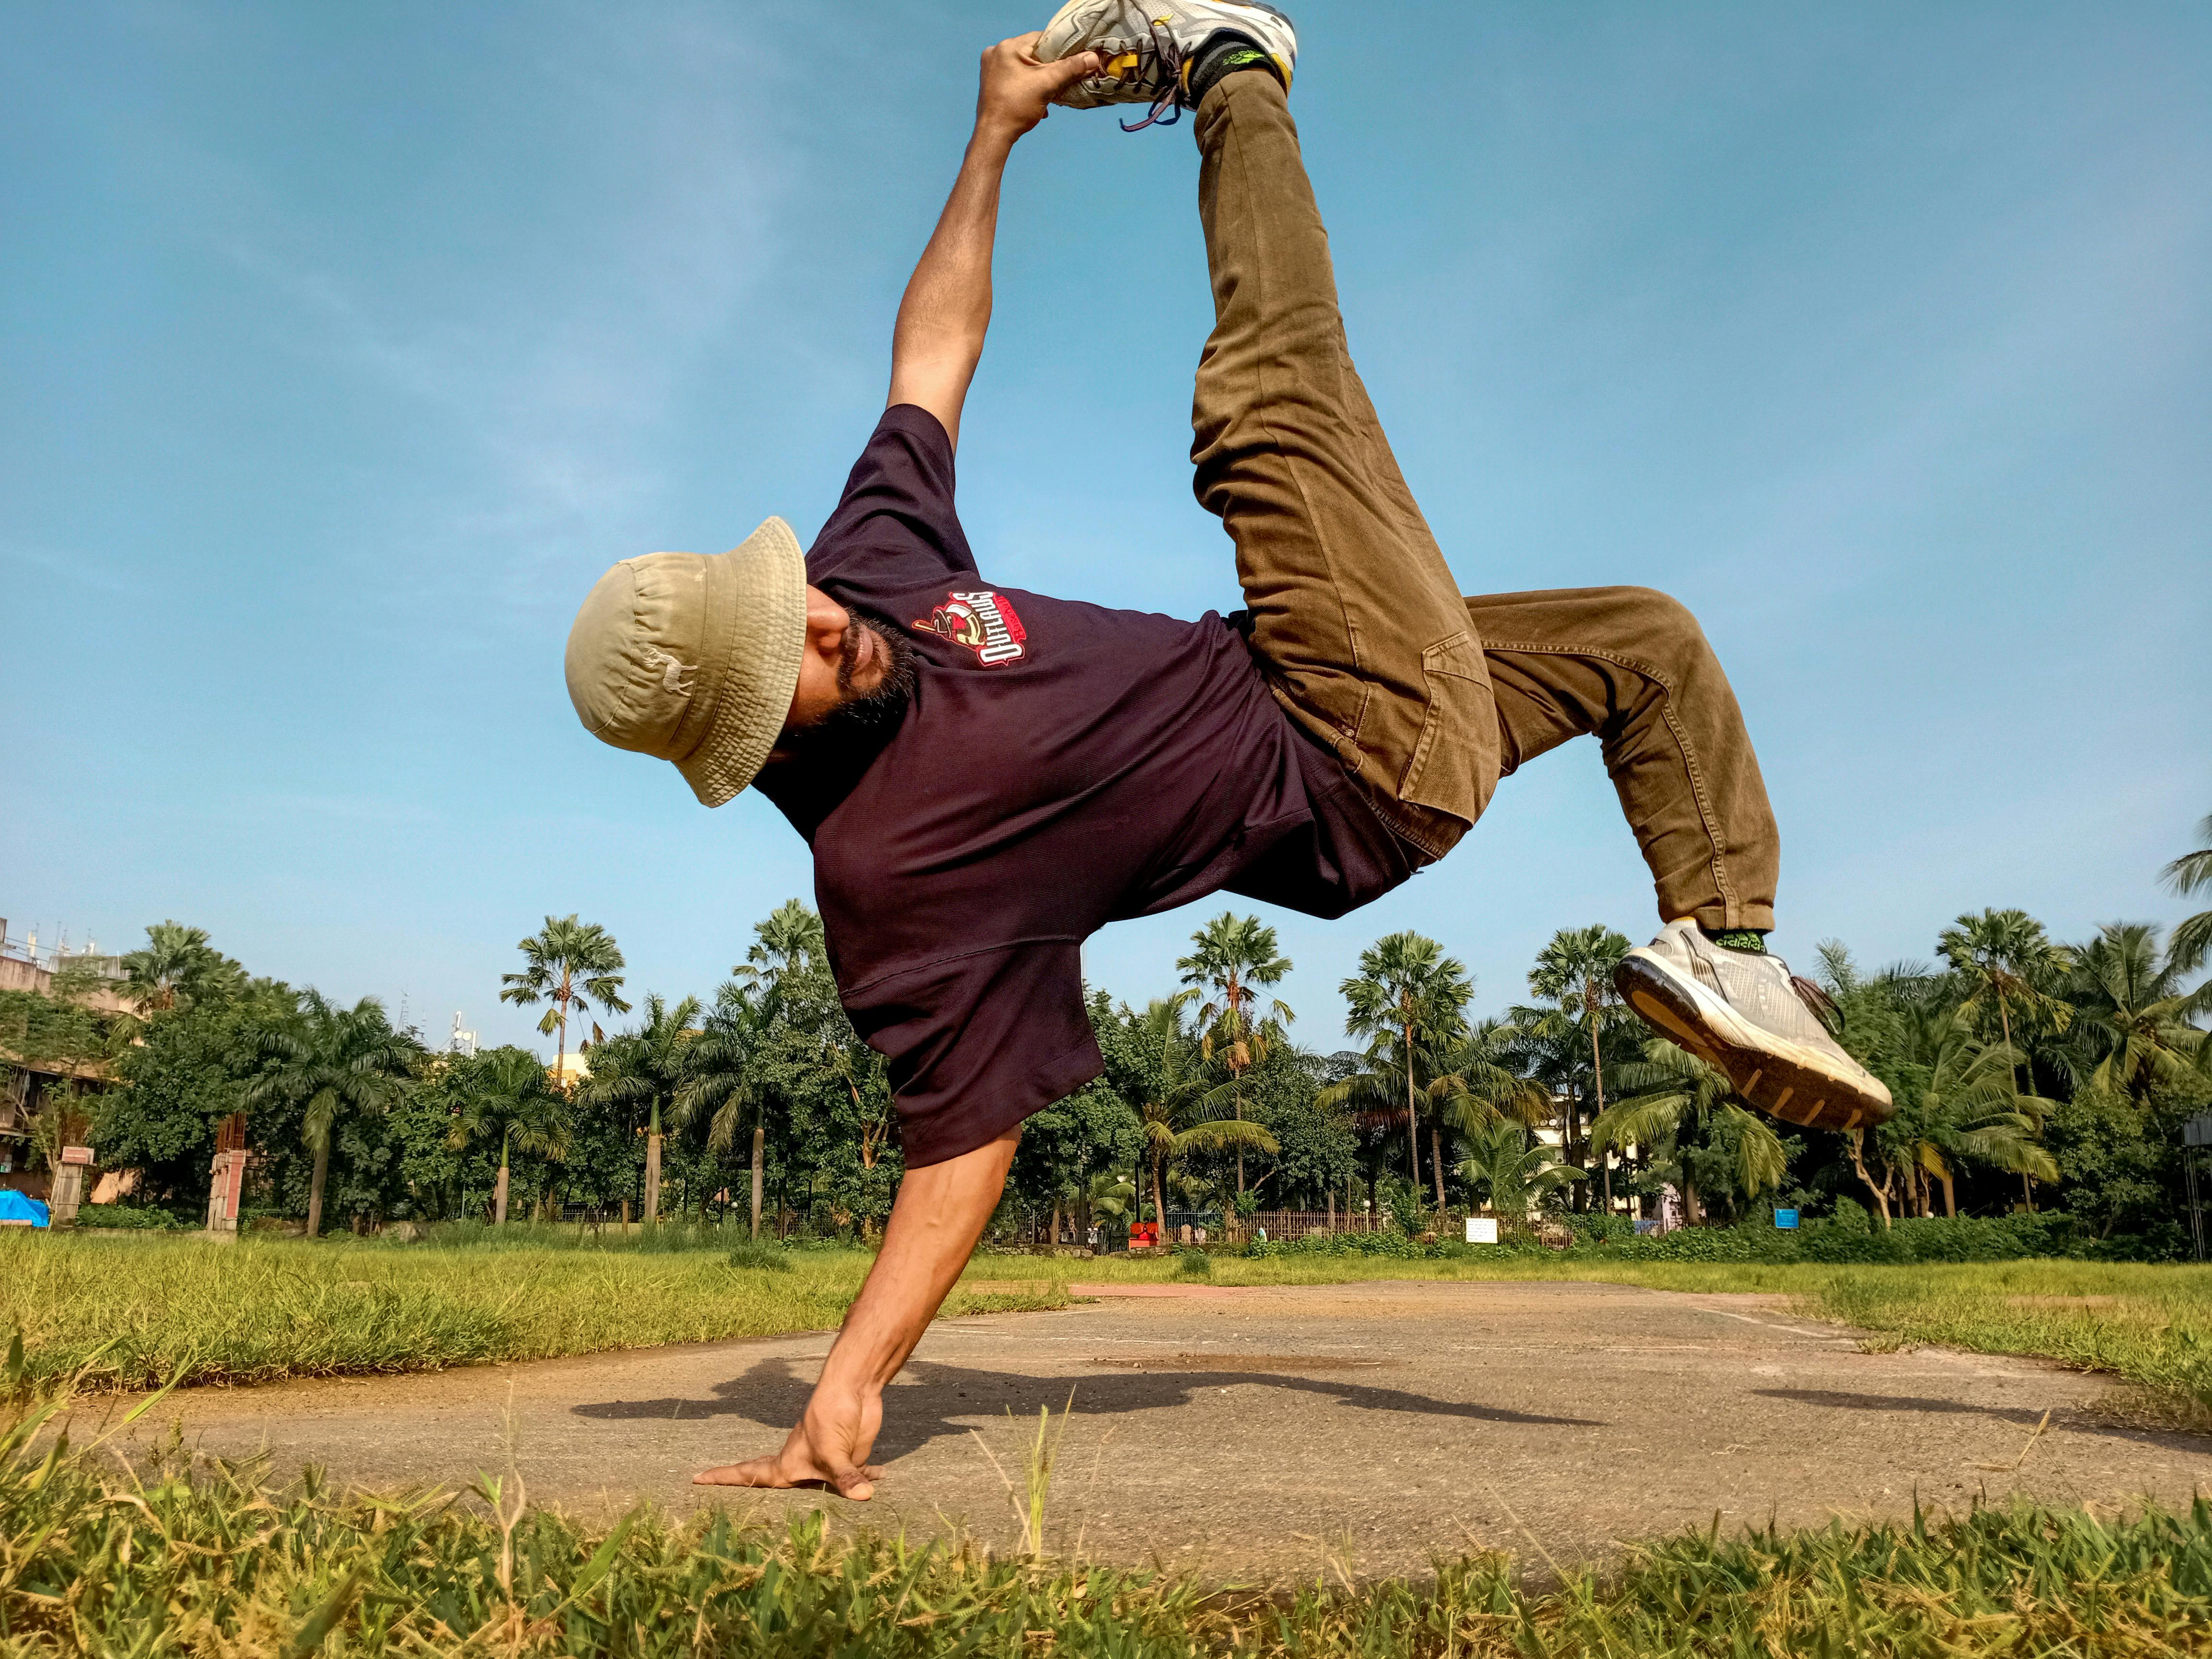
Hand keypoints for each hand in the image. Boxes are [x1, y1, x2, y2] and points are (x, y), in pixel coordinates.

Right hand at [694, 1381, 885, 1499]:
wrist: (857, 1388)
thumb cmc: (832, 1415)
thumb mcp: (835, 1452)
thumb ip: (846, 1477)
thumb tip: (864, 1497)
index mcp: (787, 1464)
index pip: (749, 1475)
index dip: (723, 1478)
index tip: (695, 1479)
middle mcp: (803, 1465)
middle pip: (774, 1480)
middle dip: (754, 1489)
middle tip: (728, 1497)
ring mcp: (824, 1462)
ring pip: (816, 1485)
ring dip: (814, 1495)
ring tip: (802, 1513)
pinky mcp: (848, 1457)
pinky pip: (854, 1476)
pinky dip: (864, 1480)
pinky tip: (878, 1481)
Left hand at [975, 32, 1102, 143]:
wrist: (994, 134)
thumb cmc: (1017, 107)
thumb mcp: (1048, 84)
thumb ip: (1071, 68)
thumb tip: (1092, 57)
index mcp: (1007, 47)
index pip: (1041, 38)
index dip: (1059, 48)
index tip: (1072, 59)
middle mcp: (995, 53)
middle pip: (1032, 53)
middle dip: (1049, 67)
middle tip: (1061, 78)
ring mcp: (990, 68)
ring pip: (1024, 67)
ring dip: (1039, 79)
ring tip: (1049, 92)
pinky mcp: (991, 82)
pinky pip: (1015, 77)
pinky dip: (1027, 87)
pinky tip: (1037, 101)